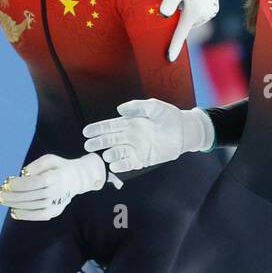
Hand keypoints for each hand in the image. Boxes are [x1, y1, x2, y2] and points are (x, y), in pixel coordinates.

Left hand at [0, 153, 106, 220]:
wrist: (76, 179)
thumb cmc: (58, 167)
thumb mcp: (50, 159)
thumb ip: (36, 165)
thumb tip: (23, 174)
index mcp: (57, 176)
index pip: (37, 182)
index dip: (21, 183)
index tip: (7, 182)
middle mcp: (58, 191)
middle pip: (33, 195)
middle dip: (14, 195)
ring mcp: (58, 203)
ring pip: (35, 206)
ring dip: (17, 204)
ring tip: (3, 199)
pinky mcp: (56, 211)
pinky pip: (40, 216)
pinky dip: (26, 215)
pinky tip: (14, 211)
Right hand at [82, 98, 213, 171]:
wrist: (184, 131)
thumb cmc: (169, 116)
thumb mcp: (154, 106)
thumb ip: (137, 107)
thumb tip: (119, 110)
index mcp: (129, 123)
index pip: (109, 126)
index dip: (97, 129)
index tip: (86, 132)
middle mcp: (129, 136)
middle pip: (109, 141)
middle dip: (98, 143)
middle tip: (88, 146)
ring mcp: (135, 149)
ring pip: (116, 153)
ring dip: (110, 155)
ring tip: (107, 155)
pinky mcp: (142, 160)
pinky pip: (128, 164)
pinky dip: (121, 166)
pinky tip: (116, 165)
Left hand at [160, 0, 218, 60]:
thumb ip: (170, 0)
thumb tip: (163, 15)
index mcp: (195, 12)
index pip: (181, 34)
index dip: (174, 47)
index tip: (169, 59)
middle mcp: (204, 15)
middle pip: (184, 25)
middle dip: (177, 20)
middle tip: (177, 3)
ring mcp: (210, 13)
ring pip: (190, 20)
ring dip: (184, 14)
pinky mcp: (213, 9)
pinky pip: (197, 15)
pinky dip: (191, 11)